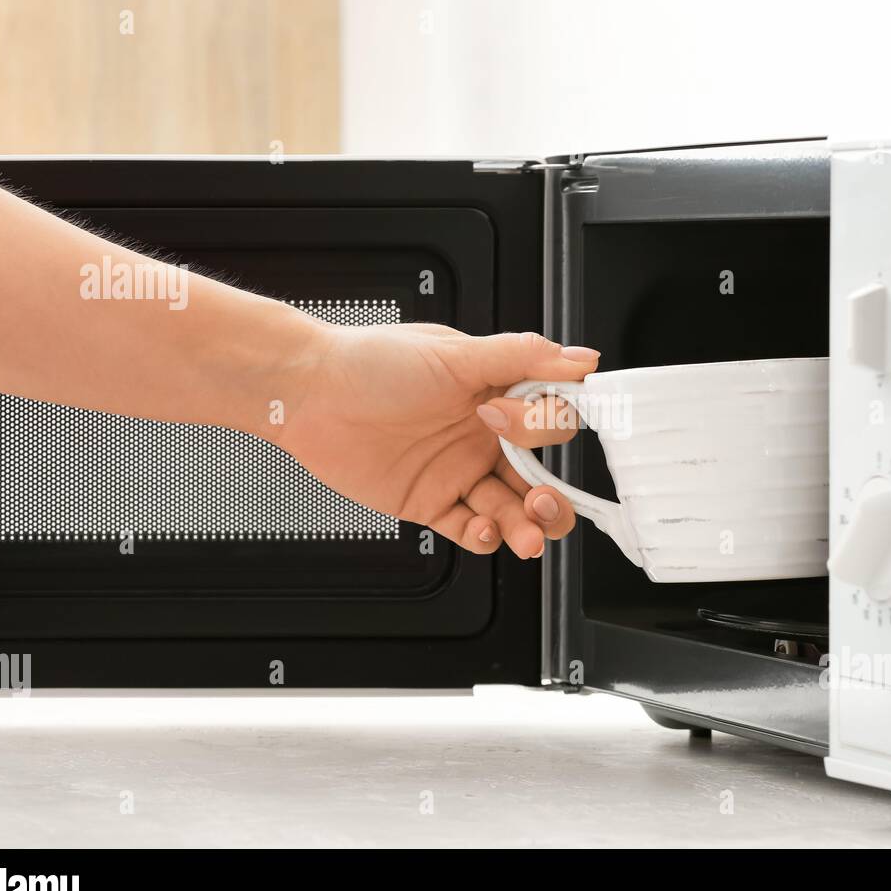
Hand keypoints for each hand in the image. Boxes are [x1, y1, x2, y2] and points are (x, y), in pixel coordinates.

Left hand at [272, 323, 598, 557]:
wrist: (309, 394)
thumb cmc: (372, 363)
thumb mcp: (455, 353)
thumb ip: (521, 358)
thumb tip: (581, 361)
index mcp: (497, 395)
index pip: (550, 422)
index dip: (547, 427)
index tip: (524, 423)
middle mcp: (483, 437)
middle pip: (540, 478)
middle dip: (554, 498)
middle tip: (544, 500)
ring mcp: (458, 472)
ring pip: (511, 511)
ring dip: (527, 526)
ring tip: (526, 533)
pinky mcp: (431, 503)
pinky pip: (470, 531)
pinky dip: (484, 538)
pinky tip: (484, 530)